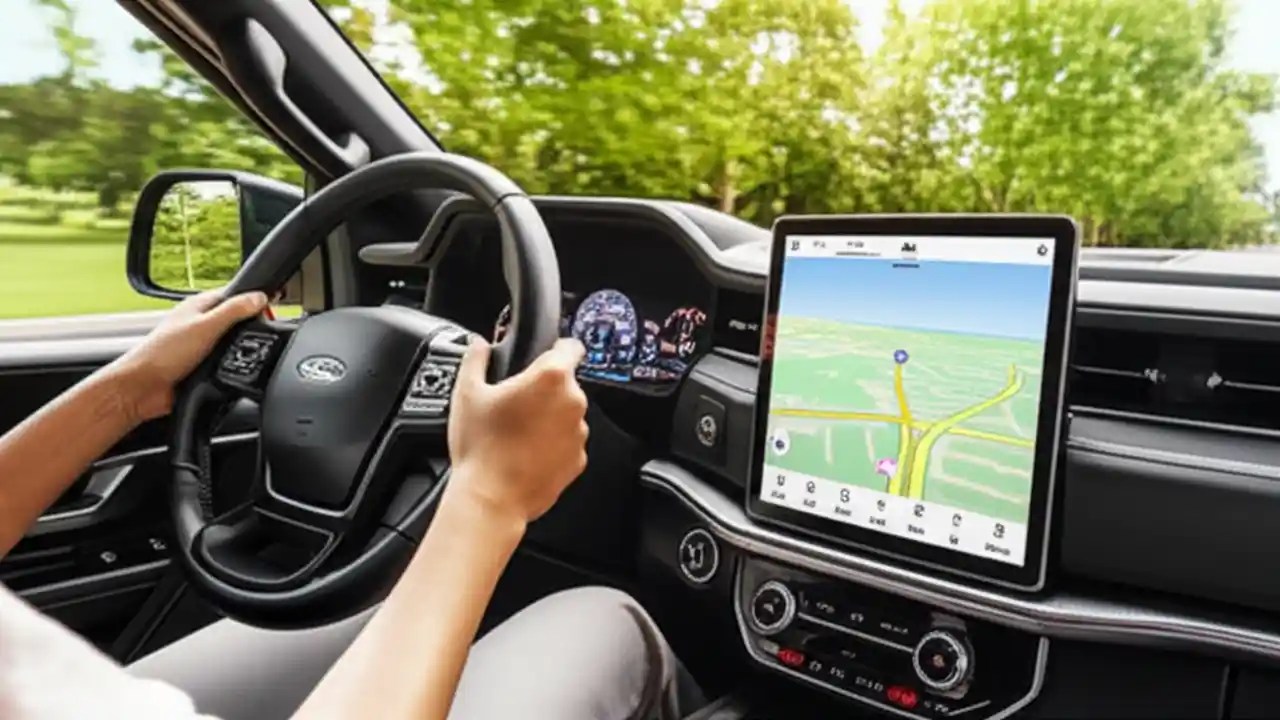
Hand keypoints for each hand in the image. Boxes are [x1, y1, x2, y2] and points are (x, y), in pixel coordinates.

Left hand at [111, 290, 268, 422]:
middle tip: (262, 334)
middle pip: (238, 321)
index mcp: (199, 306)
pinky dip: (235, 368)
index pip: (235, 294)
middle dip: (251, 329)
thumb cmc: (163, 354)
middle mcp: (201, 324)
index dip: (254, 299)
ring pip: (235, 345)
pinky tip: (236, 371)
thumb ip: (235, 310)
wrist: (144, 389)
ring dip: (242, 351)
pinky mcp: (205, 367)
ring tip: (246, 354)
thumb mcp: (206, 326)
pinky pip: (229, 364)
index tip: (272, 305)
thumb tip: (260, 297)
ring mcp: (203, 346)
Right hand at [446, 338, 588, 524]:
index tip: (546, 354)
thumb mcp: (467, 393)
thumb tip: (478, 345)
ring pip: (566, 414)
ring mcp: (578, 433)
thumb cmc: (480, 447)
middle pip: (565, 383)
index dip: (557, 348)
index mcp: (551, 377)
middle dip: (543, 389)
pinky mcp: (578, 460)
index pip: (571, 347)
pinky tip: (525, 452)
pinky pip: (566, 442)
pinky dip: (551, 444)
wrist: (491, 499)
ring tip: (516, 433)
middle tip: (514, 403)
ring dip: (548, 417)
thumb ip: (475, 359)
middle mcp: (573, 403)